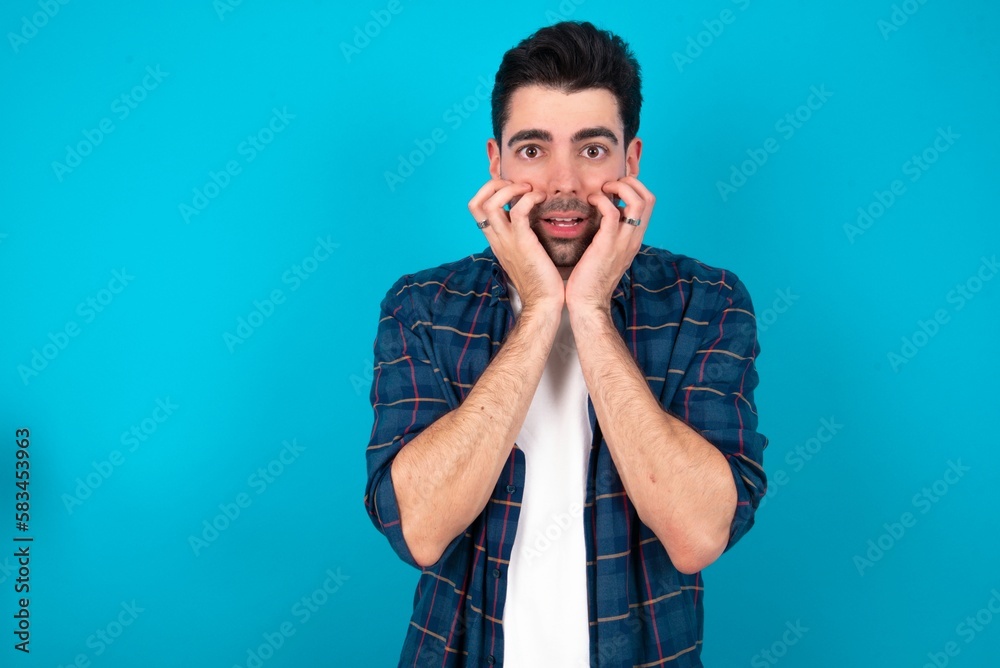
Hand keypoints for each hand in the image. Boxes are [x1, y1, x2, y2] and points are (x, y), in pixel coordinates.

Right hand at [468, 179, 563, 313]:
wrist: (542, 301)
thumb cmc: (539, 280)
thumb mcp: (523, 254)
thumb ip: (519, 238)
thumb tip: (528, 222)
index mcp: (495, 241)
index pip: (476, 210)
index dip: (488, 192)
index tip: (511, 189)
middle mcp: (496, 239)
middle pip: (475, 203)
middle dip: (493, 185)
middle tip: (517, 185)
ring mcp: (506, 240)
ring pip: (491, 204)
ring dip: (510, 189)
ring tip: (528, 189)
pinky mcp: (522, 242)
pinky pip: (517, 211)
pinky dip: (528, 198)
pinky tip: (541, 199)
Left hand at [566, 176, 654, 314]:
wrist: (588, 302)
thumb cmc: (591, 279)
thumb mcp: (608, 253)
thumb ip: (611, 236)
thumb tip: (604, 218)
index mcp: (635, 239)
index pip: (649, 204)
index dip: (635, 188)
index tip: (613, 188)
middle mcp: (634, 238)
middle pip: (649, 198)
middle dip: (630, 182)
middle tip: (609, 185)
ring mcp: (623, 242)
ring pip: (637, 202)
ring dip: (619, 187)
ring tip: (602, 190)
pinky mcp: (607, 245)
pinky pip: (612, 213)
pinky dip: (601, 200)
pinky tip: (590, 202)